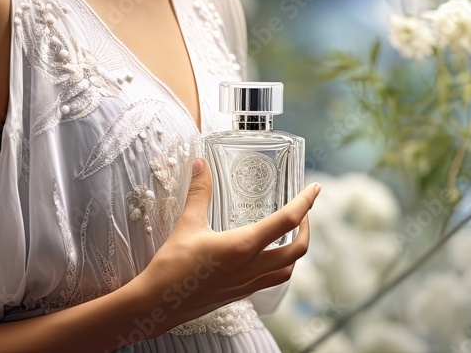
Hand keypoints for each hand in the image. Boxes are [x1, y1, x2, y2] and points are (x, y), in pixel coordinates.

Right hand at [133, 157, 319, 326]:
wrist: (155, 305)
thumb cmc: (170, 267)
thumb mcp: (187, 224)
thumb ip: (200, 193)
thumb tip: (202, 165)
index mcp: (243, 246)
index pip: (286, 221)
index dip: (305, 203)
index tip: (315, 189)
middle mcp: (251, 267)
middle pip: (297, 250)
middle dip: (307, 228)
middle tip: (303, 211)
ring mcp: (247, 284)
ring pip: (287, 269)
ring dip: (296, 250)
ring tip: (290, 233)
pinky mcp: (239, 294)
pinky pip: (270, 280)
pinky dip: (279, 265)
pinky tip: (266, 256)